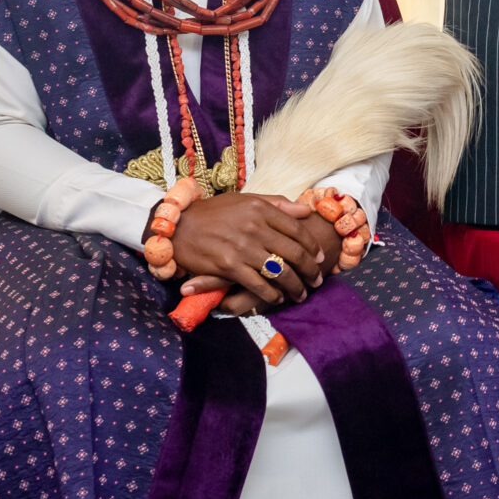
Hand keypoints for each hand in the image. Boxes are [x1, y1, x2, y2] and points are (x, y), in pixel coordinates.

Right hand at [170, 192, 323, 306]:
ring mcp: (242, 247)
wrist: (178, 225)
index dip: (313, 246)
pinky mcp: (228, 266)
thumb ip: (277, 204)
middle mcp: (255, 227)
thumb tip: (306, 210)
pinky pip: (258, 284)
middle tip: (317, 280)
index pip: (297, 230)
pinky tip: (278, 298)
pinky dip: (272, 294)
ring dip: (295, 286)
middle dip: (310, 270)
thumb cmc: (214, 212)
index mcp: (261, 209)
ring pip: (280, 271)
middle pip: (294, 252)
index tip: (320, 257)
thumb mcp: (247, 200)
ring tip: (302, 294)